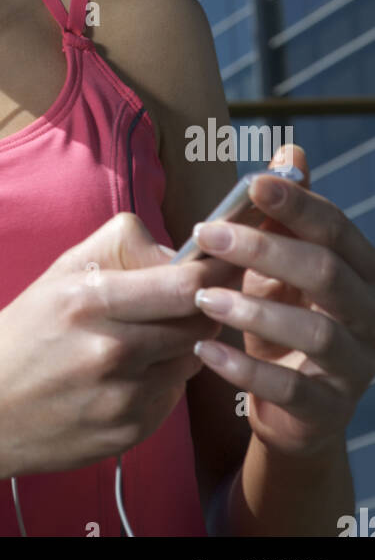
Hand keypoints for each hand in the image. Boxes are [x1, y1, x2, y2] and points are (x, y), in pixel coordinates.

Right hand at [0, 211, 231, 483]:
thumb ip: (121, 249)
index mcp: (90, 300)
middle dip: (201, 308)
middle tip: (189, 301)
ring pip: (190, 358)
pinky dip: (162, 380)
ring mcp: (122, 397)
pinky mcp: (130, 431)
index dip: (214, 274)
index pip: (186, 285)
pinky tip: (127, 376)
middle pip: (198, 322)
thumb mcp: (59, 274)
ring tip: (143, 339)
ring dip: (181, 345)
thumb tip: (180, 252)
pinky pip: (172, 394)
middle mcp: (111, 350)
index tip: (219, 267)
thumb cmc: (22, 335)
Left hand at [189, 144, 374, 458]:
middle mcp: (370, 315)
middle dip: (264, 248)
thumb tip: (290, 148)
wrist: (291, 407)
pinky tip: (205, 351)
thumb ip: (286, 213)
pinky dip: (245, 370)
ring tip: (202, 298)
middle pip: (326, 272)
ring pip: (316, 332)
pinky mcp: (329, 411)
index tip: (249, 182)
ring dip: (254, 310)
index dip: (296, 203)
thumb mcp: (282, 264)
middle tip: (206, 234)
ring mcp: (356, 366)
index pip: (335, 228)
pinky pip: (292, 390)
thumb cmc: (284, 319)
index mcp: (361, 271)